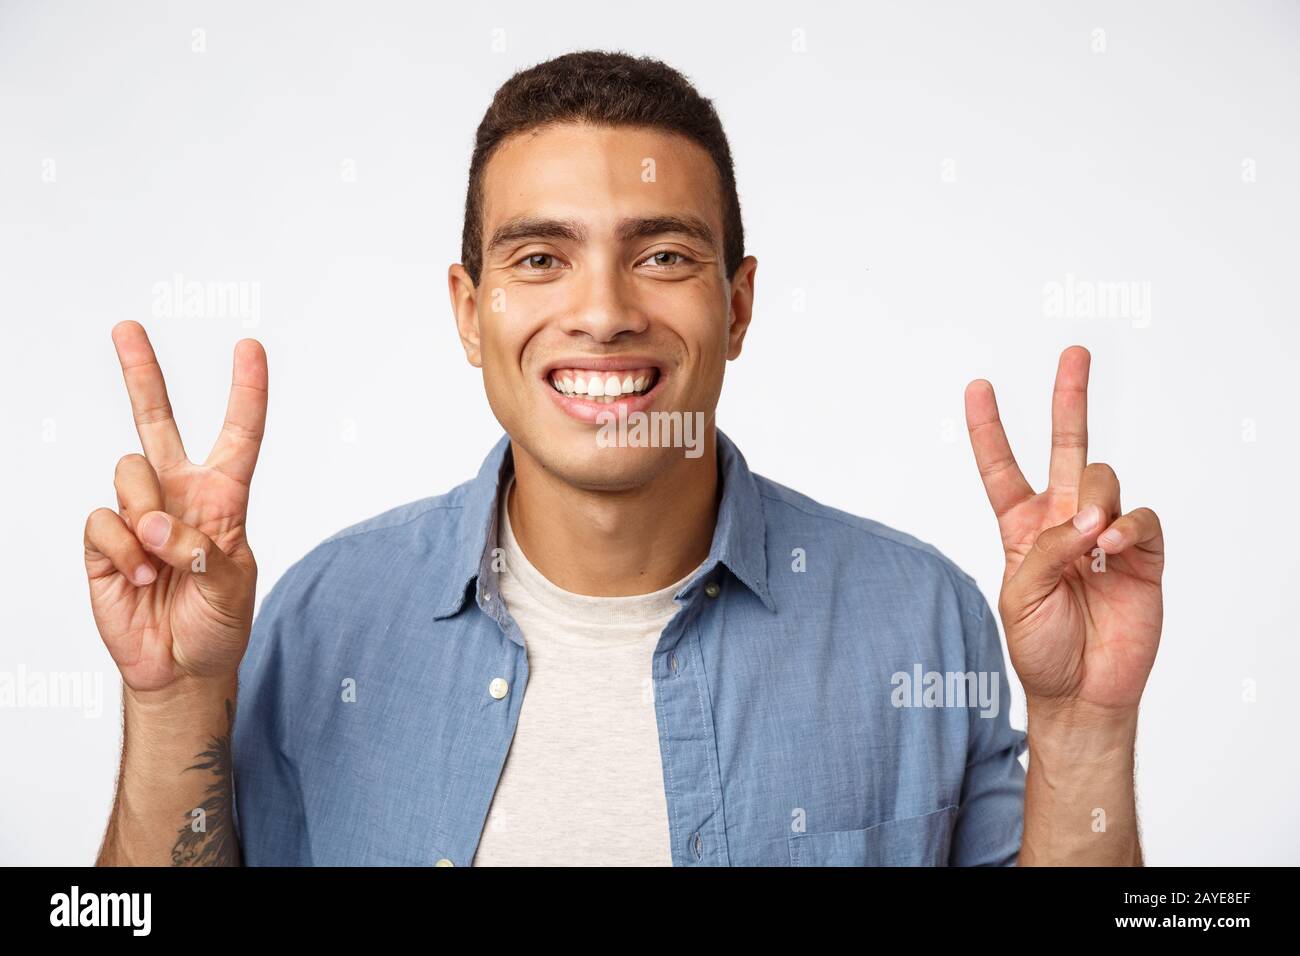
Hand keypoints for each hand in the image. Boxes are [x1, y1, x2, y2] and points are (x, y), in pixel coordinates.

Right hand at [83, 321, 267, 693]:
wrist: (180, 669)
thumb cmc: (217, 625)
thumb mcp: (232, 586)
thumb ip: (202, 549)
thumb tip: (155, 522)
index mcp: (222, 499)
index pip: (238, 436)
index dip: (245, 392)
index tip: (249, 347)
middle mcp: (177, 495)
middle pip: (156, 423)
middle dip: (142, 374)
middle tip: (127, 328)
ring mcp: (137, 515)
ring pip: (129, 472)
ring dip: (147, 516)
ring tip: (159, 562)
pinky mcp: (103, 541)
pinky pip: (102, 518)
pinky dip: (121, 549)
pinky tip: (136, 577)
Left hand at [964, 346, 1163, 716]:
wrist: (1080, 691)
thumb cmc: (1041, 646)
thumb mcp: (1019, 596)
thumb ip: (1045, 549)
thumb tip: (1086, 520)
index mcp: (1022, 527)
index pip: (1002, 468)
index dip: (990, 429)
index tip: (978, 387)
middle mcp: (1064, 521)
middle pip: (1067, 447)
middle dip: (1069, 398)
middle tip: (1074, 353)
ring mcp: (1105, 534)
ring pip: (1105, 479)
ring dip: (1096, 499)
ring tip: (1090, 537)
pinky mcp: (1142, 554)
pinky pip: (1141, 517)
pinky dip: (1129, 524)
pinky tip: (1113, 544)